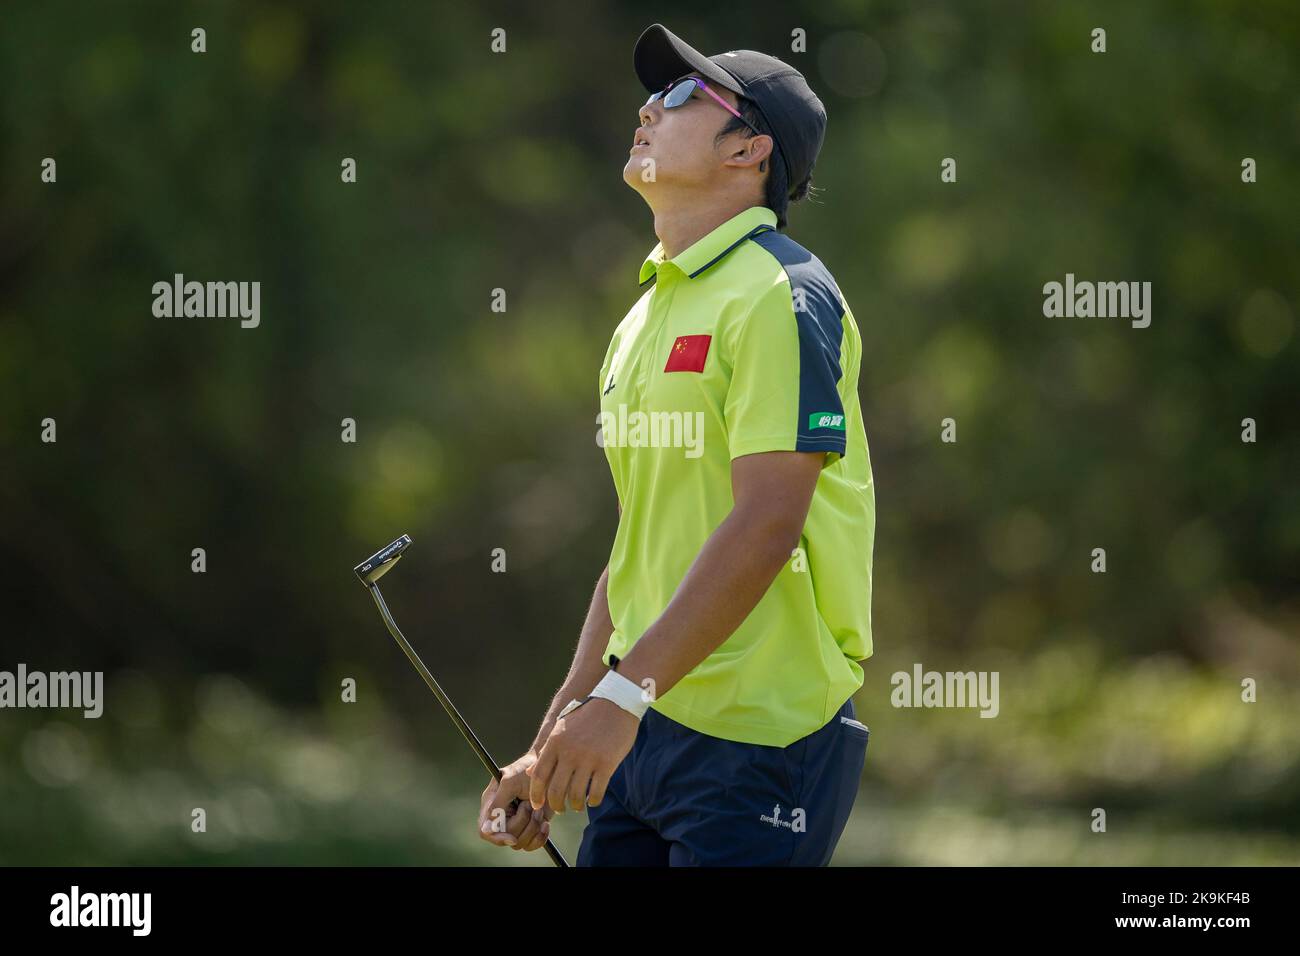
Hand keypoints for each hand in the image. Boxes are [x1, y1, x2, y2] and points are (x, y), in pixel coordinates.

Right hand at [479, 752, 554, 851]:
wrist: (550, 770)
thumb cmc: (526, 771)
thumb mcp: (509, 783)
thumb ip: (497, 804)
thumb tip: (486, 830)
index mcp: (491, 805)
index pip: (485, 831)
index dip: (497, 838)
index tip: (512, 838)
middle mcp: (502, 817)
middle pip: (506, 838)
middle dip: (522, 823)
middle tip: (530, 805)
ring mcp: (517, 823)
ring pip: (520, 843)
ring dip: (532, 827)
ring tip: (538, 809)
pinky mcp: (531, 828)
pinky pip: (531, 845)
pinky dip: (540, 837)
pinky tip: (545, 822)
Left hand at [527, 698, 639, 812]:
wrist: (615, 703)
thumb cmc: (587, 716)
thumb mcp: (562, 728)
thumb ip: (546, 750)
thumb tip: (530, 772)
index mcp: (555, 742)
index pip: (538, 775)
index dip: (536, 794)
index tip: (538, 804)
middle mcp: (569, 752)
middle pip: (556, 790)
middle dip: (556, 805)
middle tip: (559, 809)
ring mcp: (588, 759)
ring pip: (576, 795)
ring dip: (575, 805)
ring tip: (577, 806)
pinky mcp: (607, 763)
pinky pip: (597, 792)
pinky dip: (593, 801)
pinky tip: (593, 800)